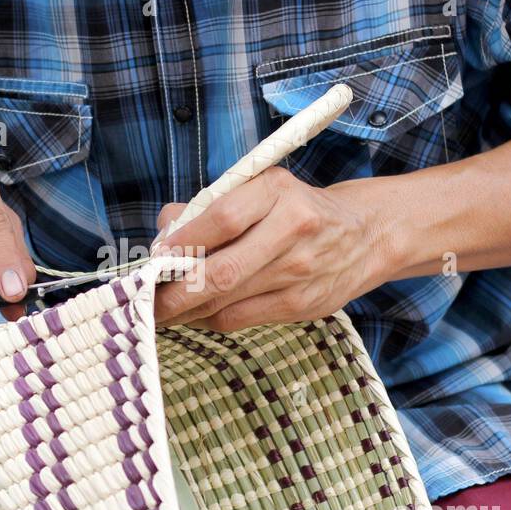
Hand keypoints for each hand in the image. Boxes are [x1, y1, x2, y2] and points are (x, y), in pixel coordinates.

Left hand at [152, 168, 390, 330]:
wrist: (365, 235)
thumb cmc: (295, 209)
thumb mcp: (260, 190)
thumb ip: (208, 207)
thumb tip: (162, 235)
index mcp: (276, 190)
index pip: (219, 218)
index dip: (180, 243)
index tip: (154, 257)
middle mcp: (292, 229)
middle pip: (220, 271)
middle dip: (173, 293)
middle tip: (145, 301)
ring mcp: (300, 271)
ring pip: (226, 301)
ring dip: (185, 310)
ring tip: (161, 310)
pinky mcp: (303, 305)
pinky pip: (241, 319)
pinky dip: (209, 319)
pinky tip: (194, 315)